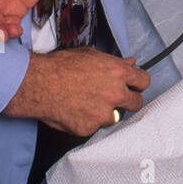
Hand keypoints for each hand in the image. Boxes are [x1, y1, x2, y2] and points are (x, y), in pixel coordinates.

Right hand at [4, 47, 150, 136]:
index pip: (144, 81)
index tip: (133, 86)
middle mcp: (115, 94)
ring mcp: (103, 113)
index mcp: (118, 73)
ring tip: (88, 103)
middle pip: (136, 103)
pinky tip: (76, 111)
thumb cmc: (61, 66)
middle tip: (115, 99)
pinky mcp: (89, 128)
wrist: (38, 83)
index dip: (138, 84)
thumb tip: (130, 63)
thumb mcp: (90, 55)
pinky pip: (95, 127)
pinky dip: (88, 121)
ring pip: (115, 117)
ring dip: (106, 113)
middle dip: (128, 101)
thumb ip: (114, 62)